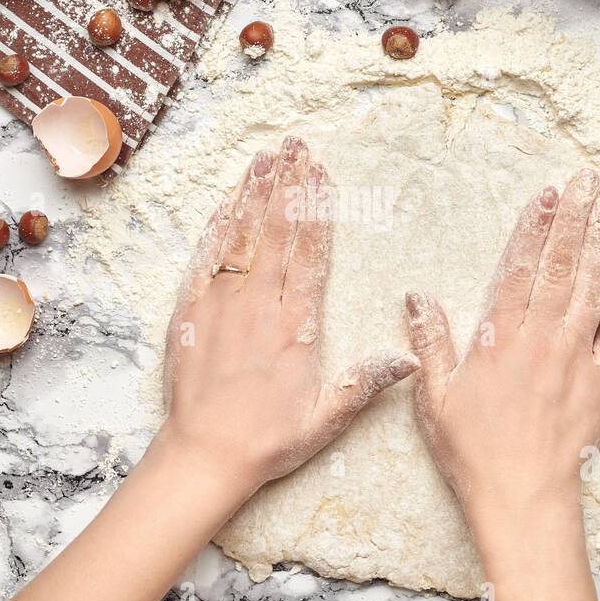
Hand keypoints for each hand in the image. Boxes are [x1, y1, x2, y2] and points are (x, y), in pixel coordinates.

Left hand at [160, 135, 417, 493]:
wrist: (204, 456)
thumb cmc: (268, 440)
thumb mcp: (327, 418)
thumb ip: (365, 382)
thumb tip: (409, 357)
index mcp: (294, 325)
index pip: (309, 252)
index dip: (316, 207)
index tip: (320, 172)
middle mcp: (257, 306)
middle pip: (275, 231)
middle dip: (287, 184)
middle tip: (294, 145)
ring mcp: (219, 305)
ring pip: (239, 237)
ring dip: (252, 194)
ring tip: (263, 158)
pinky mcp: (190, 315)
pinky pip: (204, 262)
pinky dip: (215, 230)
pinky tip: (224, 205)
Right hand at [404, 168, 599, 600]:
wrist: (524, 497)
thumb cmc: (474, 451)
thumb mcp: (435, 397)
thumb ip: (430, 342)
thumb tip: (416, 295)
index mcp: (500, 337)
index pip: (518, 267)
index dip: (532, 226)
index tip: (545, 193)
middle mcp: (542, 337)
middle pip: (561, 265)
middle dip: (574, 218)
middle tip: (586, 181)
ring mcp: (577, 355)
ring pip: (593, 285)